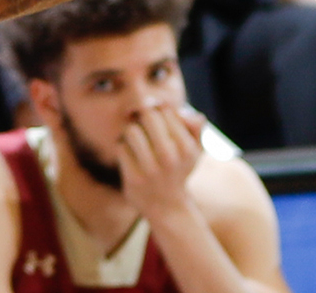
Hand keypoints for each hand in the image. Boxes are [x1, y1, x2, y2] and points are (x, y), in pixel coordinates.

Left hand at [117, 105, 204, 219]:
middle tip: (143, 125)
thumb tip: (190, 114)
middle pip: (147, 116)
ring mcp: (151, 170)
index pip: (163, 110)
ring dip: (130, 131)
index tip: (158, 120)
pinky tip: (130, 153)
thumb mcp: (195, 150)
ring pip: (131, 130)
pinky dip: (123, 146)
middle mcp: (170, 158)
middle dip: (142, 117)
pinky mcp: (134, 178)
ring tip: (136, 138)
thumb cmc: (179, 168)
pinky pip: (121, 147)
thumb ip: (195, 127)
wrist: (167, 206)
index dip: (157, 109)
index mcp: (187, 148)